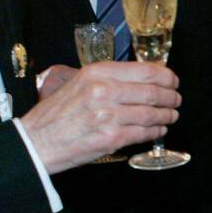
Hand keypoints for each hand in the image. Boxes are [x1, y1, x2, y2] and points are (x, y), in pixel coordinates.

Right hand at [21, 61, 180, 173]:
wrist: (35, 142)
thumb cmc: (56, 114)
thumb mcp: (79, 83)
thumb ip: (109, 79)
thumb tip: (142, 78)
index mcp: (97, 73)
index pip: (146, 70)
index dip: (167, 76)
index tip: (173, 81)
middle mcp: (104, 91)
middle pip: (154, 92)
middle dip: (171, 97)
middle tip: (176, 100)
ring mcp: (109, 115)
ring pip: (152, 114)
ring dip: (167, 116)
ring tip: (171, 116)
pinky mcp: (111, 138)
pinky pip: (143, 133)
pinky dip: (155, 132)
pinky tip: (158, 130)